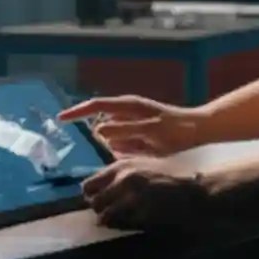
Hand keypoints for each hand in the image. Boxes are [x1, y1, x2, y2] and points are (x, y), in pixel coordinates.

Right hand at [58, 95, 205, 156]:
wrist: (198, 131)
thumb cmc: (175, 130)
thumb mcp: (150, 131)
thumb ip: (124, 130)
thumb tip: (98, 129)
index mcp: (127, 105)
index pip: (94, 105)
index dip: (76, 112)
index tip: (60, 119)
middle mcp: (125, 111)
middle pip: (103, 128)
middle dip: (113, 142)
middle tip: (139, 147)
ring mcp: (130, 122)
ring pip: (113, 141)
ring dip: (124, 149)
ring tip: (149, 149)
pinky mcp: (136, 134)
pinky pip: (123, 147)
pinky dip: (131, 153)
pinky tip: (149, 152)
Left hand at [81, 157, 208, 229]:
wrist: (195, 190)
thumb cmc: (170, 177)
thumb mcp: (142, 166)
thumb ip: (120, 175)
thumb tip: (101, 188)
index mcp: (121, 166)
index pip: (88, 184)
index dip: (92, 195)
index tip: (99, 201)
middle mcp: (123, 179)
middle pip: (94, 202)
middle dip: (100, 210)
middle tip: (110, 213)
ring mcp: (132, 196)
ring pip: (104, 216)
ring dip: (110, 220)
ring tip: (120, 220)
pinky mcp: (142, 213)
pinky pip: (122, 225)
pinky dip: (123, 226)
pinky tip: (133, 222)